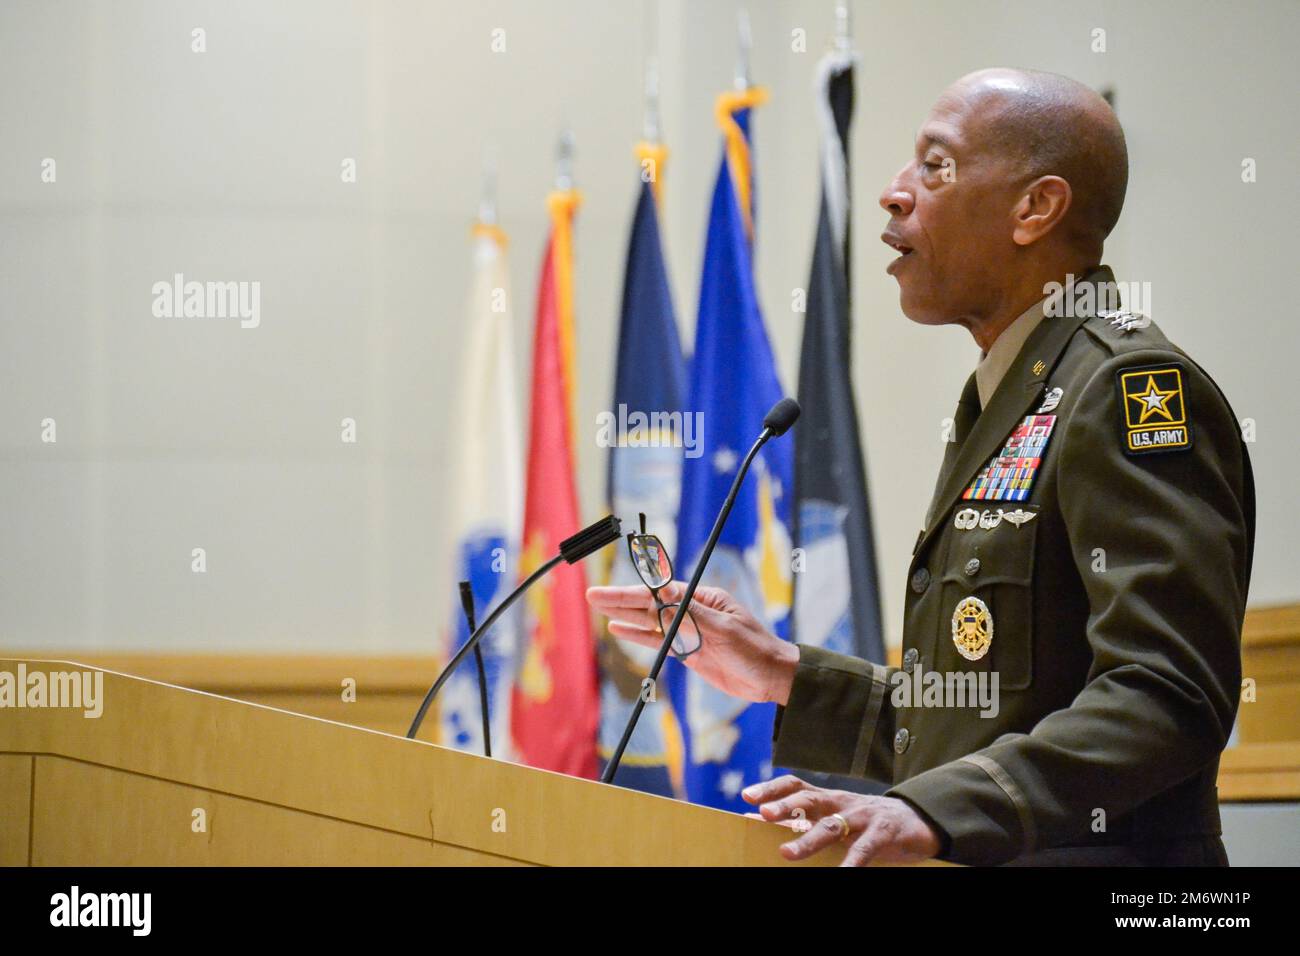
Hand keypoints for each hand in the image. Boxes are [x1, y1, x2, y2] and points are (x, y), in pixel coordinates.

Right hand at [586, 582, 798, 704]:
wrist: (773, 679)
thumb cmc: (755, 650)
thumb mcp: (723, 630)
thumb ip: (690, 615)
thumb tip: (661, 597)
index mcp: (704, 599)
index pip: (662, 593)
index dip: (634, 592)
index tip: (612, 590)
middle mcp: (694, 611)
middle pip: (651, 604)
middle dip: (621, 599)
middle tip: (592, 595)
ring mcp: (689, 632)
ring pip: (650, 621)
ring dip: (625, 614)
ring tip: (599, 607)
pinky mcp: (688, 651)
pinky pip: (658, 641)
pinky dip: (638, 635)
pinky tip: (619, 630)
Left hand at [743, 775, 942, 866]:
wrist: (916, 819)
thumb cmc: (864, 821)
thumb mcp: (832, 817)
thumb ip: (798, 819)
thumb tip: (755, 819)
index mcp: (827, 798)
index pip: (795, 785)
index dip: (771, 789)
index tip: (746, 796)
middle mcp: (841, 803)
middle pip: (809, 800)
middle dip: (785, 806)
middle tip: (764, 814)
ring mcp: (862, 817)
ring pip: (831, 826)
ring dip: (808, 839)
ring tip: (786, 853)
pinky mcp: (882, 834)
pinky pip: (863, 850)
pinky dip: (851, 864)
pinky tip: (841, 876)